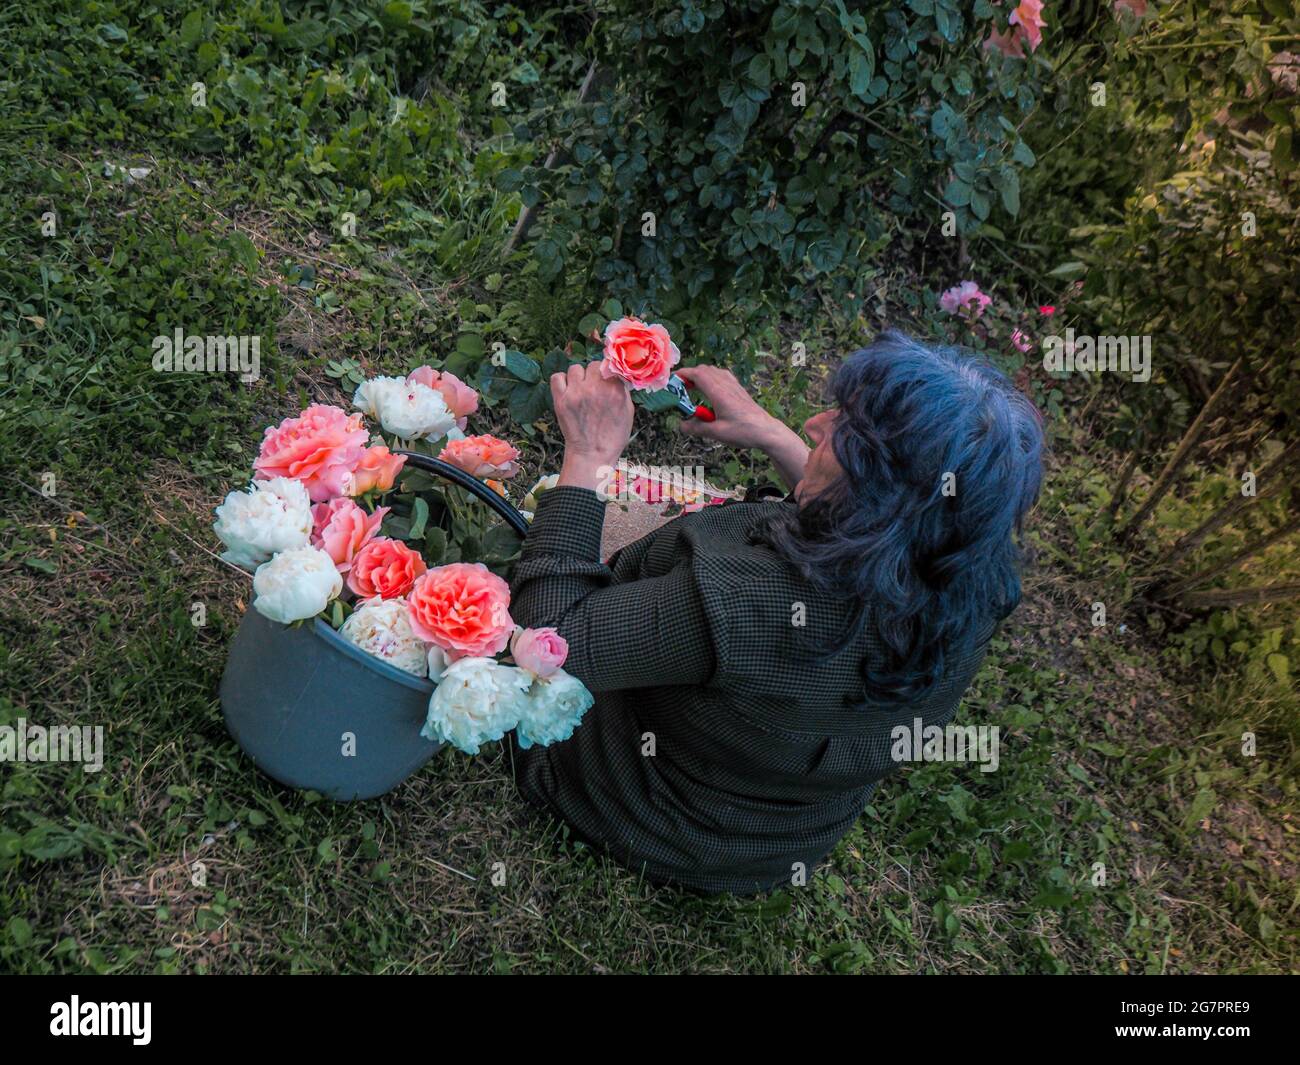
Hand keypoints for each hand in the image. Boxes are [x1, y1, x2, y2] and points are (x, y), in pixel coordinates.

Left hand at [551, 363, 633, 489]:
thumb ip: (623, 390)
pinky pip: (557, 377)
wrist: (592, 455)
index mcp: (615, 390)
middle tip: (593, 387)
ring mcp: (576, 393)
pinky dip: (561, 381)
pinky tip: (567, 390)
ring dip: (578, 377)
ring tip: (579, 390)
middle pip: (593, 365)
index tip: (605, 379)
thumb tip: (617, 375)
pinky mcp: (561, 400)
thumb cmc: (612, 436)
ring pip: (575, 368)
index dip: (607, 372)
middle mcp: (596, 388)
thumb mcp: (628, 412)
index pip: (609, 365)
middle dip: (593, 375)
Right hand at [675, 363, 811, 491]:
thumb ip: (697, 428)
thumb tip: (681, 425)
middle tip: (679, 388)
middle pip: (704, 370)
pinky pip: (722, 376)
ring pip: (713, 372)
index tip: (672, 380)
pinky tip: (710, 391)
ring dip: (700, 376)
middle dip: (689, 375)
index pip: (697, 374)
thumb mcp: (717, 433)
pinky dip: (711, 379)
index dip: (683, 374)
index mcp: (718, 392)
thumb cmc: (744, 432)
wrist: (767, 431)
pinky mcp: (739, 389)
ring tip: (692, 389)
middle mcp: (726, 385)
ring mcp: (734, 386)